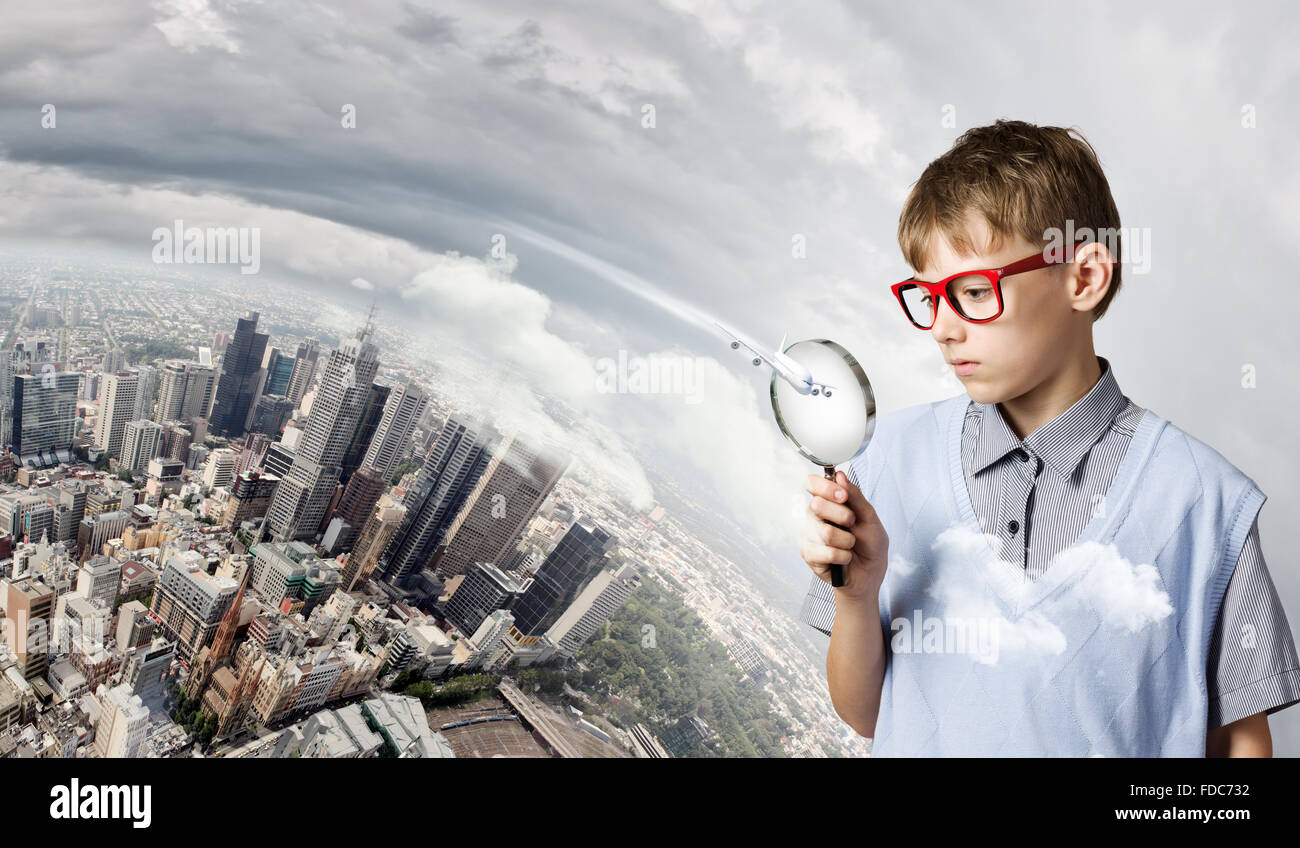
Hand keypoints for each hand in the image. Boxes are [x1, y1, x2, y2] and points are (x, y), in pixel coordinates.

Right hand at [800, 470, 888, 600]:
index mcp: (827, 502)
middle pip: (816, 505)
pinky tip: (844, 559)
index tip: (843, 496)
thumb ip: (855, 496)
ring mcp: (809, 535)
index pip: (812, 484)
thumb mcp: (870, 517)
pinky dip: (843, 557)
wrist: (870, 574)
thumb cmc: (870, 544)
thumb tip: (840, 476)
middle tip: (852, 525)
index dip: (825, 487)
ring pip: (825, 532)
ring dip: (847, 541)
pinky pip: (827, 552)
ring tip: (850, 545)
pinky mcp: (809, 555)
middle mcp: (814, 516)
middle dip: (843, 516)